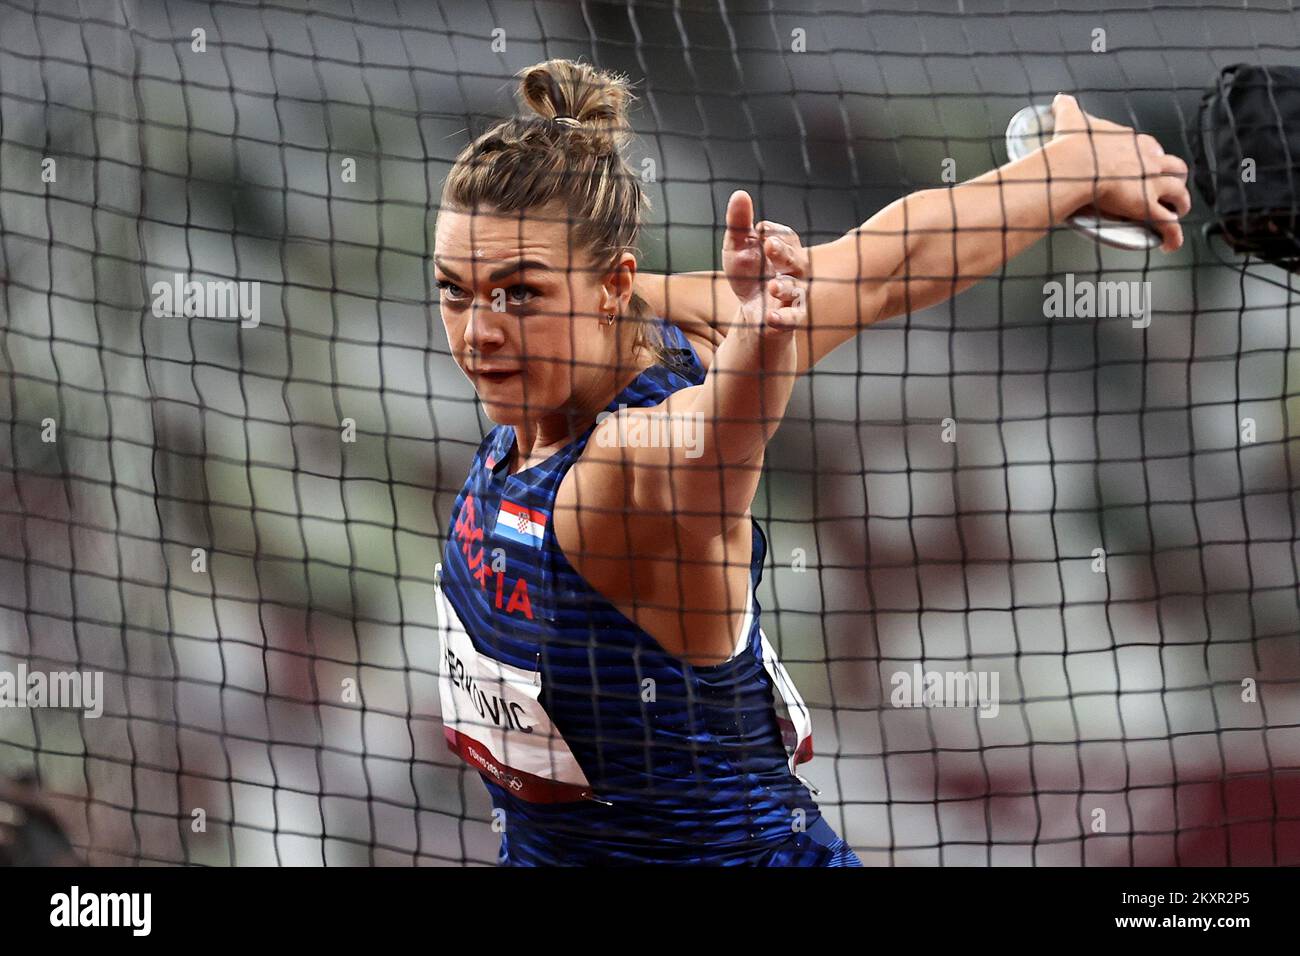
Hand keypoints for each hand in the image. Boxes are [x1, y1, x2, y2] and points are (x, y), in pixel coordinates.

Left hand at [722, 190, 805, 335]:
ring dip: (785, 287)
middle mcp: (795, 268)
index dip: (769, 233)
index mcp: (784, 246)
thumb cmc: (748, 273)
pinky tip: (770, 317)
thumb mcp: (737, 247)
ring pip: (796, 288)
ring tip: (773, 286)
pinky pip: (793, 318)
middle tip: (770, 246)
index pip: (781, 235)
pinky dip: (783, 318)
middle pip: (794, 258)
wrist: (752, 309)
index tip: (758, 233)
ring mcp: (795, 293)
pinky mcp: (791, 317)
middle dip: (783, 252)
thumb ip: (739, 223)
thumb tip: (740, 194)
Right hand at [1050, 93, 1191, 251]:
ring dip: (1179, 203)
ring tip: (1175, 212)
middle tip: (1167, 187)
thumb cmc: (1074, 147)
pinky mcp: (1147, 208)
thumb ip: (1067, 108)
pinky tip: (1171, 244)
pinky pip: (1168, 225)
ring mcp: (1151, 186)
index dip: (1151, 157)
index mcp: (1133, 142)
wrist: (1075, 166)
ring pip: (1178, 194)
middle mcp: (1149, 162)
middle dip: (1173, 178)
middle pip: (1174, 168)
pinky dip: (1173, 236)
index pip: (1151, 148)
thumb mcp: (1071, 120)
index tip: (1145, 163)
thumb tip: (1059, 100)